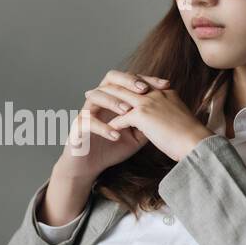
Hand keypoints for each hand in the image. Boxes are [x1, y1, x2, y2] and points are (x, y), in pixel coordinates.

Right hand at [53, 70, 170, 183]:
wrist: (90, 165)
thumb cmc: (112, 147)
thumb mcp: (137, 135)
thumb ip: (147, 122)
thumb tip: (167, 113)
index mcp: (115, 98)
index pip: (130, 80)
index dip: (147, 79)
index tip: (165, 85)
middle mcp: (100, 99)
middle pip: (111, 78)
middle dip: (128, 81)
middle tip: (143, 90)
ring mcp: (87, 111)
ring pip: (97, 96)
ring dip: (113, 102)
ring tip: (127, 111)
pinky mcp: (78, 126)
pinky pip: (89, 122)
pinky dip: (103, 128)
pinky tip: (116, 135)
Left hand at [105, 85, 213, 162]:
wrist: (197, 144)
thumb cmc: (192, 138)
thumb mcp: (180, 119)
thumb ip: (168, 113)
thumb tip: (163, 119)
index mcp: (166, 93)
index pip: (142, 83)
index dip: (127, 85)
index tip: (117, 88)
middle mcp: (156, 93)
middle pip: (128, 85)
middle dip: (110, 87)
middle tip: (96, 91)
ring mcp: (149, 102)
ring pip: (120, 97)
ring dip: (104, 101)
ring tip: (92, 106)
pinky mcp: (142, 115)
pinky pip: (121, 117)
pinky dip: (113, 124)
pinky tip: (107, 130)